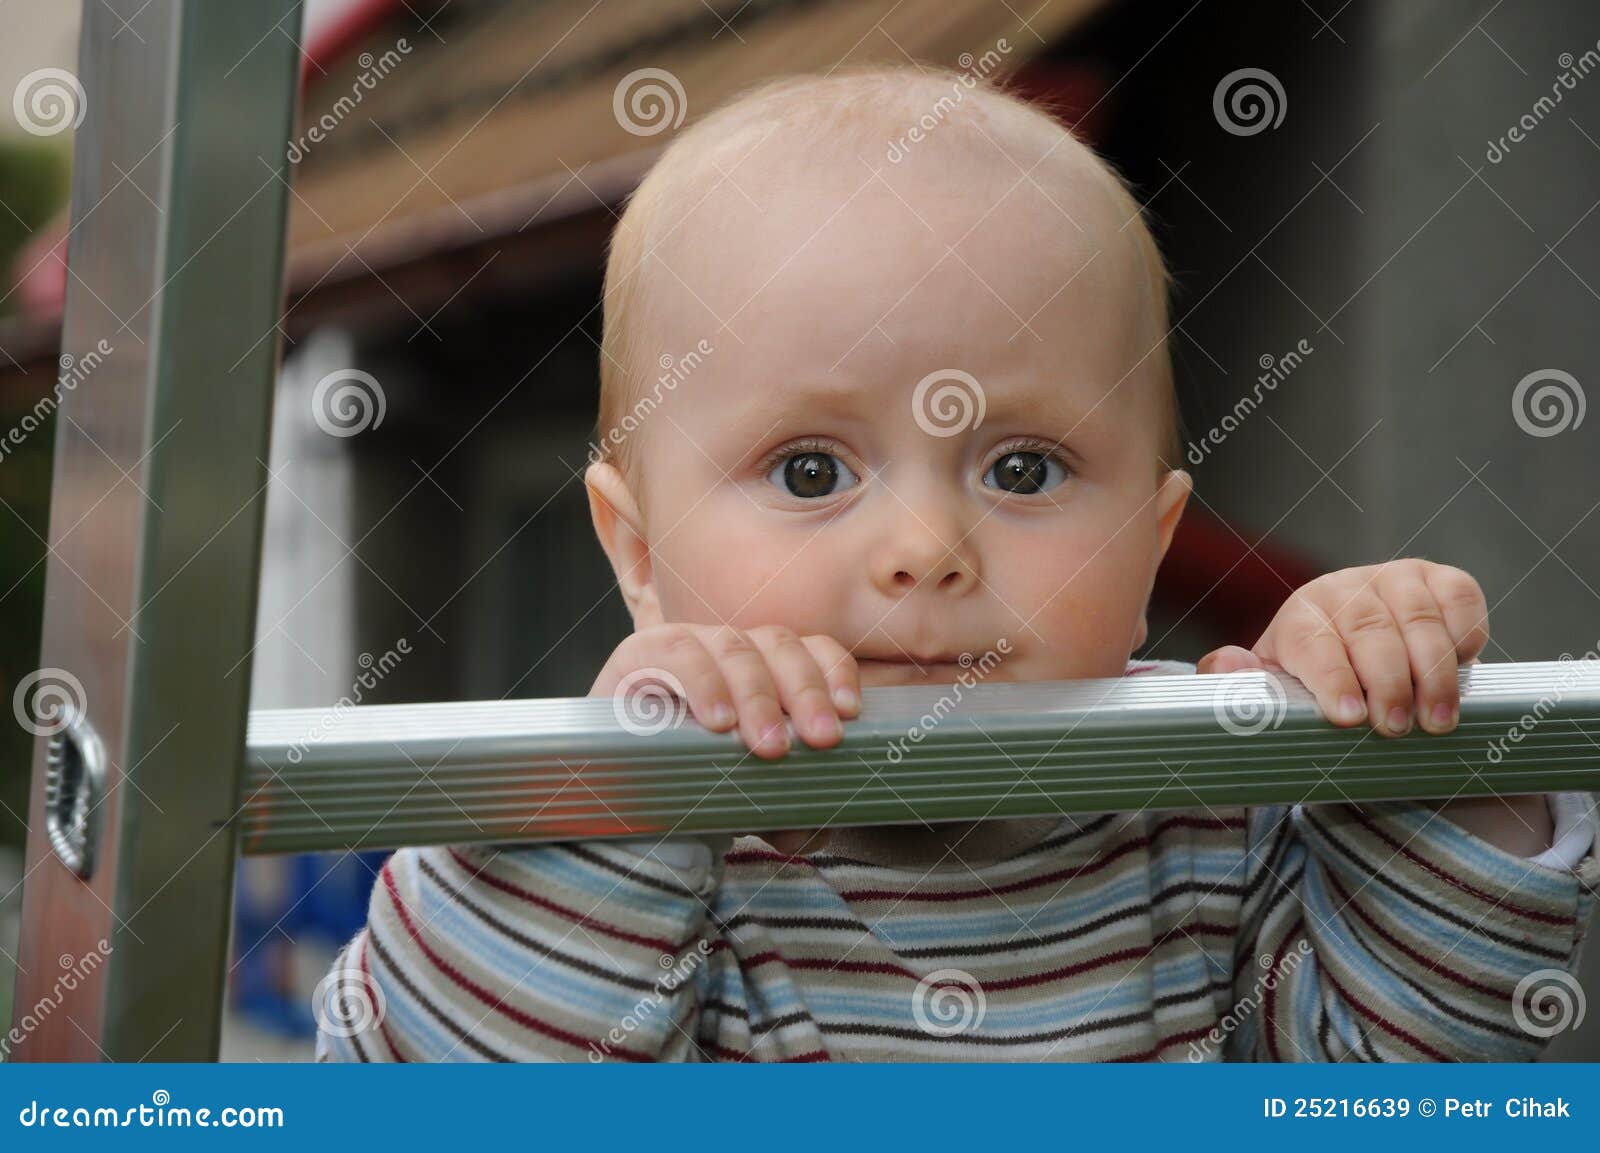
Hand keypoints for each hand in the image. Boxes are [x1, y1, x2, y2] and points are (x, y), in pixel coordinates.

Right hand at [591, 623, 861, 851]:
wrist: (612, 789)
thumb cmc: (687, 783)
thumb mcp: (745, 798)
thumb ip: (780, 809)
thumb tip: (813, 830)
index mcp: (766, 668)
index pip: (811, 649)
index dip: (833, 672)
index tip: (850, 712)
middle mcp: (729, 648)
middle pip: (779, 645)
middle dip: (805, 691)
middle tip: (820, 740)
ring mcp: (685, 645)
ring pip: (734, 646)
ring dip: (758, 693)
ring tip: (767, 745)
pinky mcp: (638, 655)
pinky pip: (676, 652)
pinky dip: (703, 681)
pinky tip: (716, 721)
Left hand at [1196, 559, 1488, 735]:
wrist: (1358, 640)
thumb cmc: (1315, 671)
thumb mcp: (1273, 679)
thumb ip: (1241, 678)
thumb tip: (1229, 665)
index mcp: (1302, 613)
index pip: (1314, 643)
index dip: (1333, 680)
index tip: (1350, 717)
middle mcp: (1348, 588)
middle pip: (1371, 634)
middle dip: (1388, 684)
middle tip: (1396, 726)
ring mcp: (1397, 580)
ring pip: (1420, 622)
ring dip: (1434, 673)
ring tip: (1437, 719)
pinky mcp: (1442, 580)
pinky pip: (1460, 599)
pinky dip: (1465, 633)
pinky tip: (1462, 668)